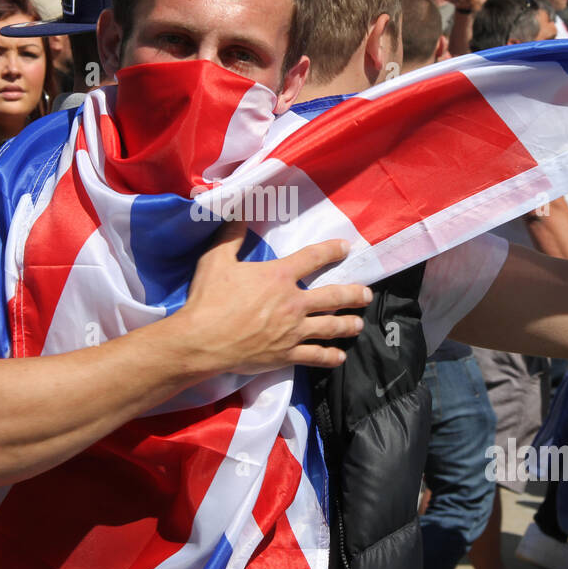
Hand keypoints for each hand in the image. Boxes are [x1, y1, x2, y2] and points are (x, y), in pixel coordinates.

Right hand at [176, 219, 372, 373]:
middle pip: (333, 297)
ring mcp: (293, 331)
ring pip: (331, 327)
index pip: (313, 258)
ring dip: (348, 325)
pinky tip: (339, 356)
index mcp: (279, 276)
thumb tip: (238, 211)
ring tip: (358, 324)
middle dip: (354, 294)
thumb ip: (230, 235)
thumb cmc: (208, 299)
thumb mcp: (216, 260)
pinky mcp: (287, 355)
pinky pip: (316, 356)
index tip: (346, 248)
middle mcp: (293, 303)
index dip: (332, 250)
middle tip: (366, 294)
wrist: (201, 341)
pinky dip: (330, 356)